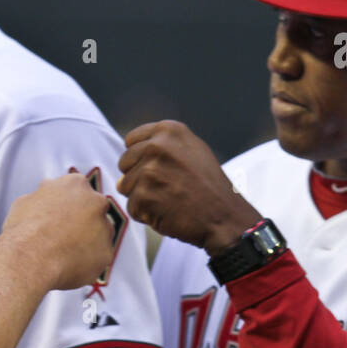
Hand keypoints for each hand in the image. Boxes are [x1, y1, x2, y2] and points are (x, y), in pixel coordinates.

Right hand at [2, 173, 114, 290]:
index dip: (67, 207)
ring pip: (99, 236)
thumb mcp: (26, 201)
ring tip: (62, 254)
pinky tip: (68, 266)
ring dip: (87, 243)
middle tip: (62, 236)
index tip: (58, 218)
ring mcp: (105, 228)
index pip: (78, 192)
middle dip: (82, 222)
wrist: (30, 258)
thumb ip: (43, 197)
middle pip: (94, 211)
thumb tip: (43, 198)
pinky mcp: (106, 253)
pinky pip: (98, 258)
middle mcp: (96, 201)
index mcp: (76, 183)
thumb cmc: (25, 229)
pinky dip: (87, 263)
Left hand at [117, 120, 260, 253]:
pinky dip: (146, 215)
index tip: (160, 170)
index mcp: (169, 130)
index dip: (140, 159)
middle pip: (125, 164)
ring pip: (125, 187)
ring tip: (170, 200)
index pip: (131, 141)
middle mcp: (157, 145)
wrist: (224, 217)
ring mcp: (149, 170)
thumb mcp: (192, 152)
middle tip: (167, 188)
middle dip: (139, 179)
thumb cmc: (209, 187)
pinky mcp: (144, 195)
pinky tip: (168, 212)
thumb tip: (122, 177)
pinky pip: (132, 208)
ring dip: (143, 198)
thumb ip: (159, 152)